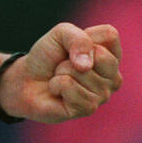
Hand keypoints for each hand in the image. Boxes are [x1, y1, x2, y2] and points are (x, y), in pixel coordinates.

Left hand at [0, 22, 121, 123]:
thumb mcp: (60, 34)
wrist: (27, 80)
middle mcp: (113, 77)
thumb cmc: (48, 57)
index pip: (110, 35)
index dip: (85, 35)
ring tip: (60, 78)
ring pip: (82, 72)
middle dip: (72, 56)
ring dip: (61, 71)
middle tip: (64, 64)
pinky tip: (58, 91)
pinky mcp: (88, 108)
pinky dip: (56, 84)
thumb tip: (86, 66)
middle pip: (100, 55)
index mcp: (112, 55)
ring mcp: (103, 95)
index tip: (72, 45)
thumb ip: (78, 38)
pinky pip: (69, 86)